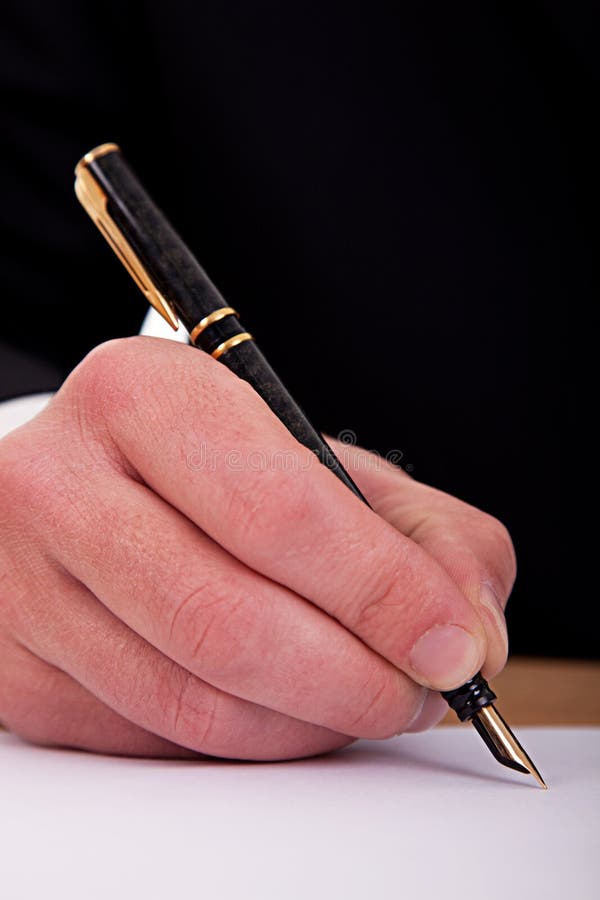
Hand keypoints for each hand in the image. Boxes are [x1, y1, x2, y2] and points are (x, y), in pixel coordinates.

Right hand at [0, 337, 514, 758]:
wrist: (90, 482)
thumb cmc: (210, 466)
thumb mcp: (320, 459)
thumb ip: (420, 531)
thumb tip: (470, 634)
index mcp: (142, 395)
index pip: (277, 509)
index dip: (382, 591)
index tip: (453, 645)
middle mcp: (59, 482)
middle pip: (227, 621)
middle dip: (354, 679)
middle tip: (416, 690)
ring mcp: (24, 583)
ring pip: (192, 700)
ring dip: (306, 722)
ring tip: (361, 699)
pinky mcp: (16, 667)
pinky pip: (154, 736)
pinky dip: (244, 739)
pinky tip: (282, 706)